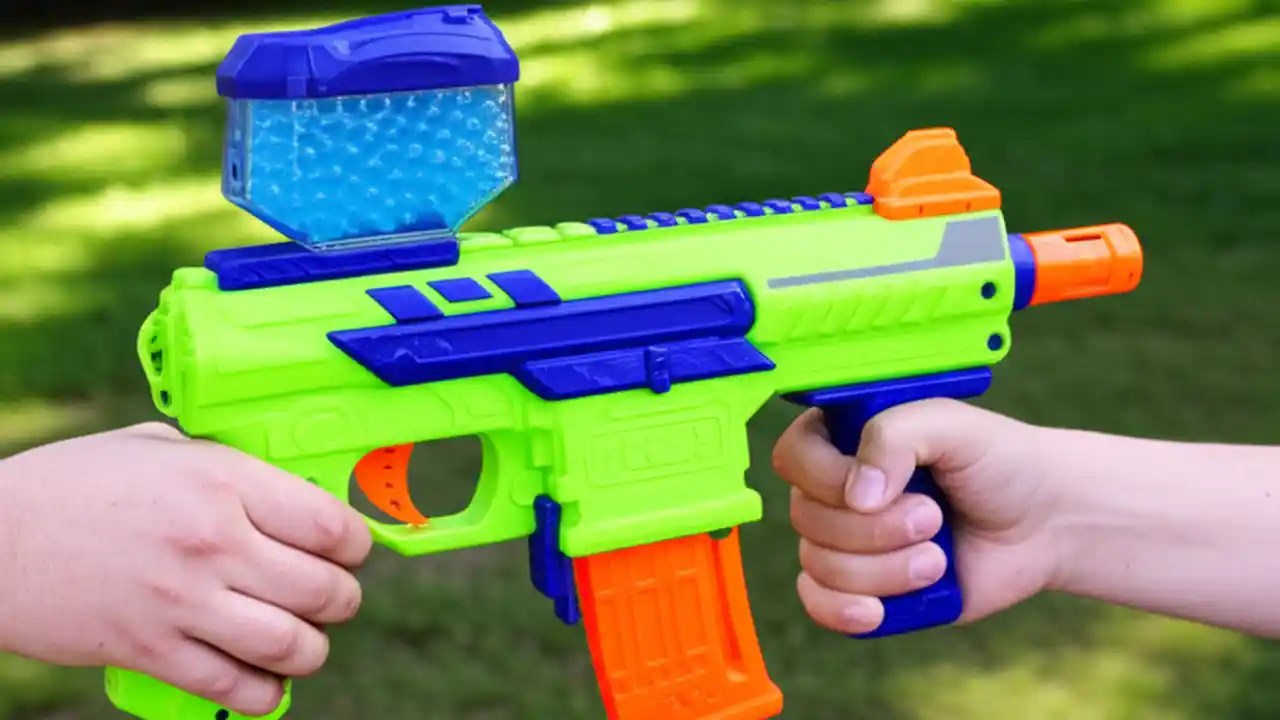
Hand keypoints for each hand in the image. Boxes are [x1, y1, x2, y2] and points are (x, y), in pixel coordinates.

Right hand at [0, 423, 372, 715]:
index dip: (357, 543)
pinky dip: (264, 692)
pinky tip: (268, 681)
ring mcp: (182, 602)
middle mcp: (212, 543)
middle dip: (344, 598)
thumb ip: (227, 468)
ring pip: (291, 645)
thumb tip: (289, 492)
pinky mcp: (151, 651)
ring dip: (313, 648)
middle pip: (323, 589)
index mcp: (221, 482)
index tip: (354, 549)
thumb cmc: (75, 484)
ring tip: (308, 639)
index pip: (329, 524)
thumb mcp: (159, 447)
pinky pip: (233, 687)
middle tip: (336, 595)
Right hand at [771, 399, 1063, 634]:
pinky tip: (878, 609)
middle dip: (875, 530)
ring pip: (820, 565)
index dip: (825, 479)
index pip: (793, 456)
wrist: (1044, 523)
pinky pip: (819, 604)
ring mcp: (846, 541)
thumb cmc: (1000, 462)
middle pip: (805, 518)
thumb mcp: (953, 425)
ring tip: (938, 558)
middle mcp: (837, 489)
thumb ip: (896, 435)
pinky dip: (844, 610)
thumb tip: (857, 496)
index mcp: (846, 438)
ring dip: (884, 569)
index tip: (879, 491)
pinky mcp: (862, 588)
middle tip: (934, 517)